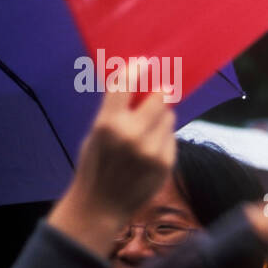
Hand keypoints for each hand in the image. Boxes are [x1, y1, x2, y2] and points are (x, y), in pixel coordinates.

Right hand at [47, 62, 176, 257]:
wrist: (101, 205)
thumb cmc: (96, 165)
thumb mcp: (96, 134)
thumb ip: (115, 112)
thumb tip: (141, 88)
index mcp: (107, 124)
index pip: (125, 84)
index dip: (136, 69)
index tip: (144, 63)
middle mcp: (132, 135)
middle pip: (160, 98)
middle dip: (160, 94)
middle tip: (160, 92)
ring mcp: (151, 150)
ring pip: (169, 117)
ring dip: (162, 118)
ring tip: (146, 132)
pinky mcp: (166, 163)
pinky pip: (172, 138)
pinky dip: (164, 138)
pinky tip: (150, 151)